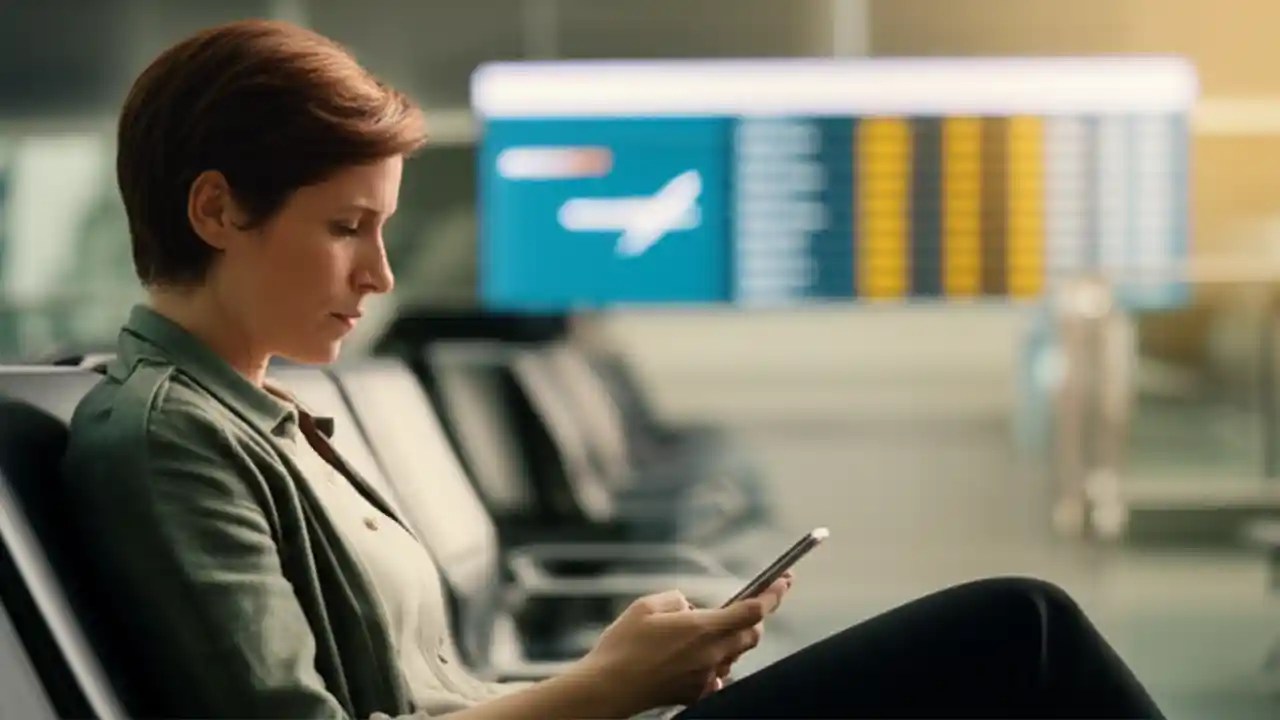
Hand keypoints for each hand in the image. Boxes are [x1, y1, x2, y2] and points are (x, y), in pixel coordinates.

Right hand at [573, 588, 771, 714]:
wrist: (607, 689)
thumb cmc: (622, 645)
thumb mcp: (646, 606)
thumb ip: (676, 600)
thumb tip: (690, 608)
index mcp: (702, 628)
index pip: (753, 610)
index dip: (773, 594)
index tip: (785, 581)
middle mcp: (710, 654)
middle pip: (752, 635)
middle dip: (755, 619)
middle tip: (750, 604)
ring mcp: (705, 677)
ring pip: (735, 655)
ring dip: (731, 640)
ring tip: (704, 630)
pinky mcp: (695, 692)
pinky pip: (717, 674)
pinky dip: (714, 661)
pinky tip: (693, 656)